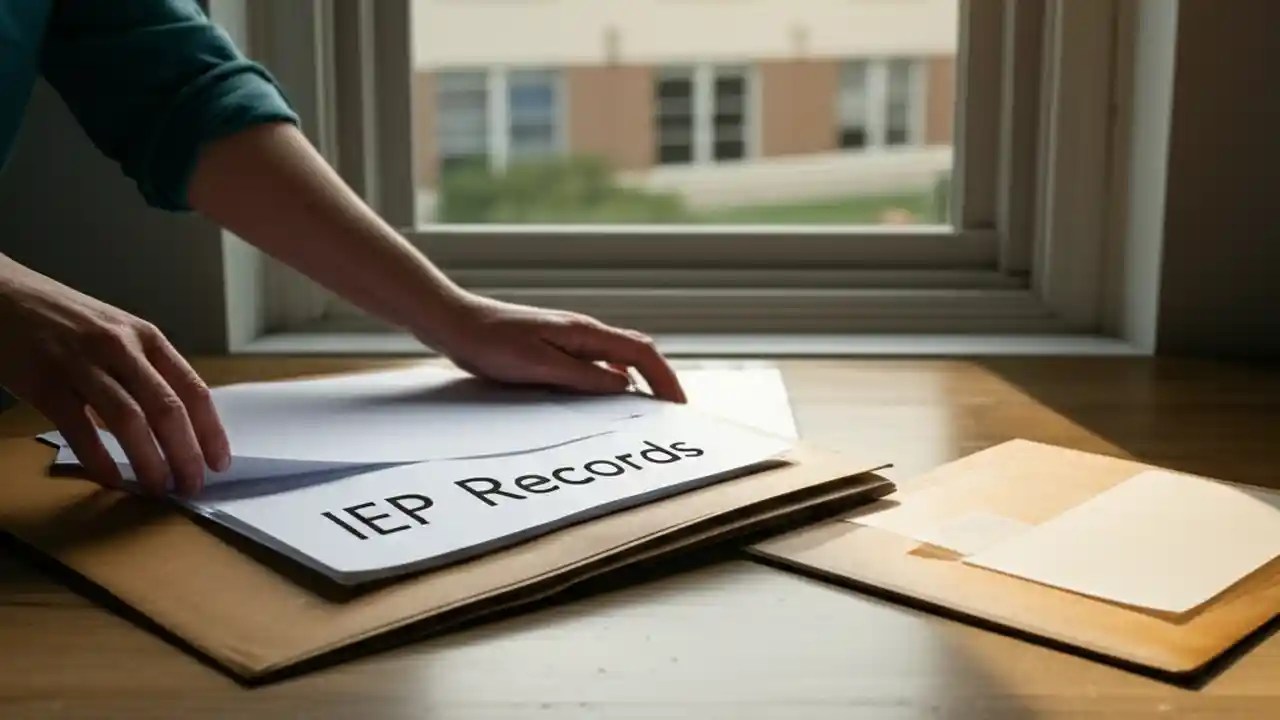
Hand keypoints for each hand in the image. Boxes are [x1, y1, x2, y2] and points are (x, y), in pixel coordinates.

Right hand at [0, 258, 228, 496]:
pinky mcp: (45, 382)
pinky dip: (99, 459)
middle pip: (167, 409)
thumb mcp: (115, 334)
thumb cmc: (63, 319)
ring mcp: (82, 364)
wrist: (1, 294)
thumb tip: (170, 427)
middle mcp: (121, 348)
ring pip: (129, 421)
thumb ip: (141, 373)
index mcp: (146, 337)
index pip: (193, 389)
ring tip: (159, 488)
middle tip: (192, 486)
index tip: (220, 462)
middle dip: (186, 453)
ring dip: (149, 461)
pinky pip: (79, 429)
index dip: (211, 431)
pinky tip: (112, 479)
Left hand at [427, 293, 686, 402]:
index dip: (665, 380)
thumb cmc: (490, 342)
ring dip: (638, 383)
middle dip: (659, 381)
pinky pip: (595, 366)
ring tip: (647, 413)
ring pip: (617, 360)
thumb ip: (581, 377)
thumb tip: (624, 387)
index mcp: (584, 333)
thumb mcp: (537, 364)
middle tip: (670, 413)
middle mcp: (582, 333)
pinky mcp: (554, 348)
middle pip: (637, 353)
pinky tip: (603, 403)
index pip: (642, 353)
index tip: (679, 407)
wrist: (454, 322)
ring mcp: (569, 339)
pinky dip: (611, 384)